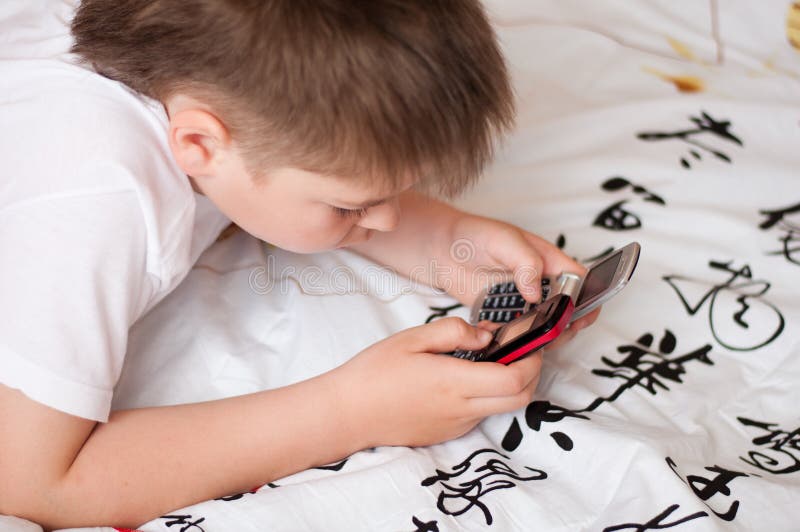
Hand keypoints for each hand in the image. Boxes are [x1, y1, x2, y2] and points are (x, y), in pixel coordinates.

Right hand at [329, 317, 542, 447]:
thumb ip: (454, 331)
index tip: (529, 342)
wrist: (348, 413)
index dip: (532, 360)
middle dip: (531, 374)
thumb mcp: (412, 338)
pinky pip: (480, 415)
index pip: (515, 379)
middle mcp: (461, 410)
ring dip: (510, 386)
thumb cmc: (374, 372)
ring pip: (502, 408)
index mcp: (454, 383)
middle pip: (520, 399)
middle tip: (523, 350)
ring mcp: (456, 425)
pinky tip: (467, 378)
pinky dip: (488, 396)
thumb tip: (486, 335)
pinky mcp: (447, 434)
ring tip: (493, 359)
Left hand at [437, 213, 600, 335]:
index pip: (580, 281)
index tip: (581, 316)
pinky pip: (516, 333)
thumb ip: (525, 263)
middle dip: (565, 326)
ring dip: (541, 337)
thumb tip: (537, 293)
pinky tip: (500, 336)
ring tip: (526, 338)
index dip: (588, 299)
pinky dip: (514, 340)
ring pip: (544, 326)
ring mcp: (523, 302)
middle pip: (567, 310)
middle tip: (552, 334)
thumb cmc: (476, 235)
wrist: (442, 250)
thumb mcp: (505, 240)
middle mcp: (540, 284)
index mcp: (549, 262)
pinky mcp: (503, 315)